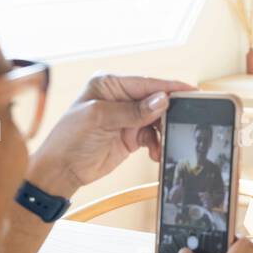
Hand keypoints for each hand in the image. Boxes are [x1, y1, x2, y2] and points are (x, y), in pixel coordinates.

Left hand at [33, 74, 193, 191]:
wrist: (62, 169)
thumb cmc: (70, 138)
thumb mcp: (100, 118)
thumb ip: (133, 110)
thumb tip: (162, 99)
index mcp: (109, 84)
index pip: (145, 82)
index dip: (168, 86)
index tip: (191, 90)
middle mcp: (120, 98)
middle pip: (154, 100)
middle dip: (168, 111)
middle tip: (183, 120)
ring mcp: (127, 117)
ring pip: (157, 120)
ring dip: (163, 132)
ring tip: (164, 144)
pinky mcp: (131, 136)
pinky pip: (152, 137)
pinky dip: (157, 144)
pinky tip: (155, 153)